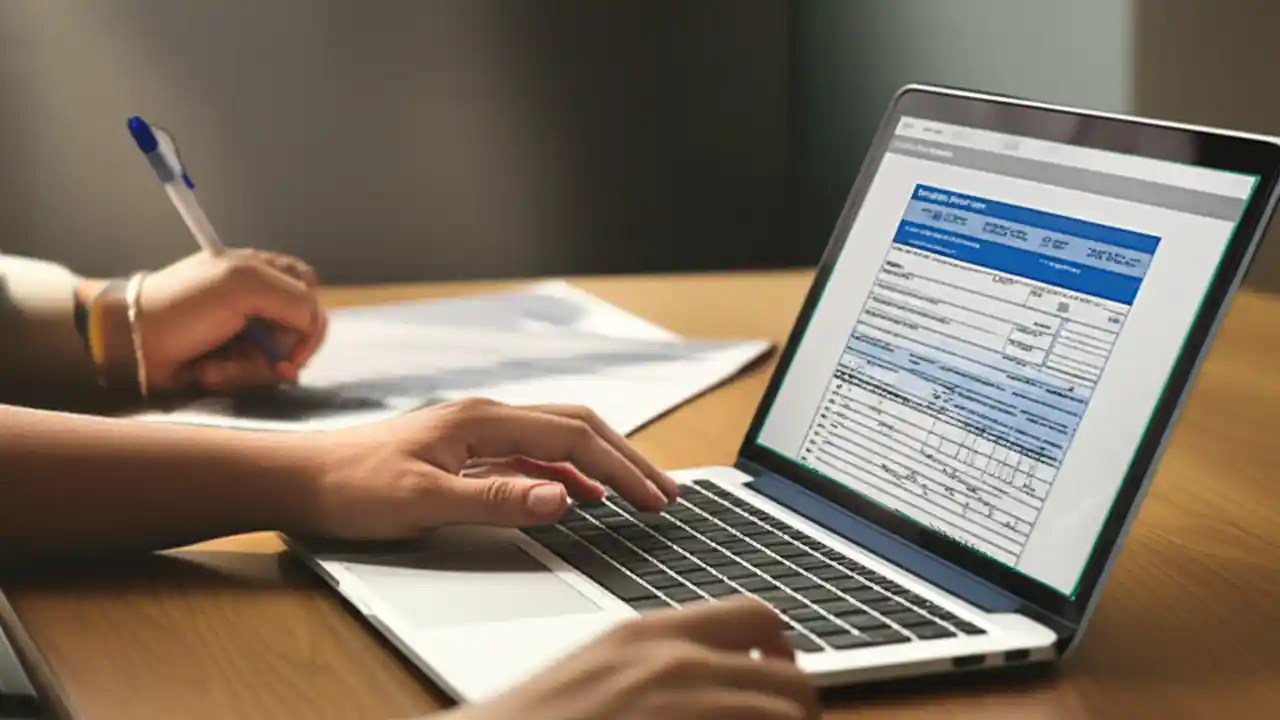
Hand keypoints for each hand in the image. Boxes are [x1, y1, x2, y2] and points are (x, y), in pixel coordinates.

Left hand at [125, 249, 325, 391]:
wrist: (130, 341)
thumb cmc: (183, 307)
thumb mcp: (243, 287)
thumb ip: (294, 299)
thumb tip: (314, 328)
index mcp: (264, 271)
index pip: (311, 296)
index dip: (309, 324)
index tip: (294, 349)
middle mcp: (258, 300)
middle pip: (297, 334)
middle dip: (274, 354)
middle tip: (251, 359)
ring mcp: (244, 331)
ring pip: (276, 360)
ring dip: (247, 369)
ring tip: (214, 366)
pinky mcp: (230, 358)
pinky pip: (251, 375)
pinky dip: (231, 377)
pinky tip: (206, 371)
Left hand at [290, 398, 680, 538]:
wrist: (298, 480)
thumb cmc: (349, 486)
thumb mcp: (421, 500)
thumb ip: (493, 499)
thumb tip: (560, 499)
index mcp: (482, 420)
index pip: (573, 436)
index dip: (621, 467)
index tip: (653, 497)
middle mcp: (486, 418)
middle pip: (577, 427)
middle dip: (625, 458)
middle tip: (663, 492)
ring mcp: (477, 433)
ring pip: (558, 440)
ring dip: (600, 465)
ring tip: (635, 494)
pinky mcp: (467, 452)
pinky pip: (532, 458)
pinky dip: (566, 475)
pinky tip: (578, 496)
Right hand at [442, 598, 817, 719]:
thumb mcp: (602, 670)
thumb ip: (661, 666)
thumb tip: (718, 679)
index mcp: (651, 632)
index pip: (756, 616)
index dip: (784, 653)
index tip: (782, 681)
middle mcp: (672, 663)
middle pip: (791, 676)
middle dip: (800, 707)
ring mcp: (676, 707)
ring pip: (784, 714)